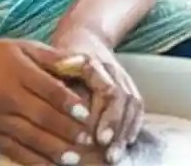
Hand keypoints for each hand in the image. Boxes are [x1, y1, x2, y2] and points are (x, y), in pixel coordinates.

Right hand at [0, 38, 91, 164]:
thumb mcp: (25, 47)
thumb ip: (53, 57)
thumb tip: (84, 64)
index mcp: (19, 72)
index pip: (49, 90)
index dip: (69, 103)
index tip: (87, 114)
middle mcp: (6, 96)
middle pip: (41, 116)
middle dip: (66, 130)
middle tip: (88, 140)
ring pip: (28, 137)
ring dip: (52, 149)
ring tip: (74, 159)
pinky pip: (11, 149)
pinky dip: (31, 160)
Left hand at [51, 27, 143, 163]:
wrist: (81, 37)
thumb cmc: (59, 58)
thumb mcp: (52, 68)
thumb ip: (58, 90)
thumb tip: (59, 121)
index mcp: (92, 64)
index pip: (107, 90)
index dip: (106, 115)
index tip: (99, 138)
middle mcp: (111, 70)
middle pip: (122, 99)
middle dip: (116, 127)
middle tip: (108, 151)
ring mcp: (123, 76)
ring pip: (132, 103)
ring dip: (125, 130)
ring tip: (115, 154)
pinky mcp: (128, 84)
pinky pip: (137, 105)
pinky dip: (134, 124)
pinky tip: (127, 141)